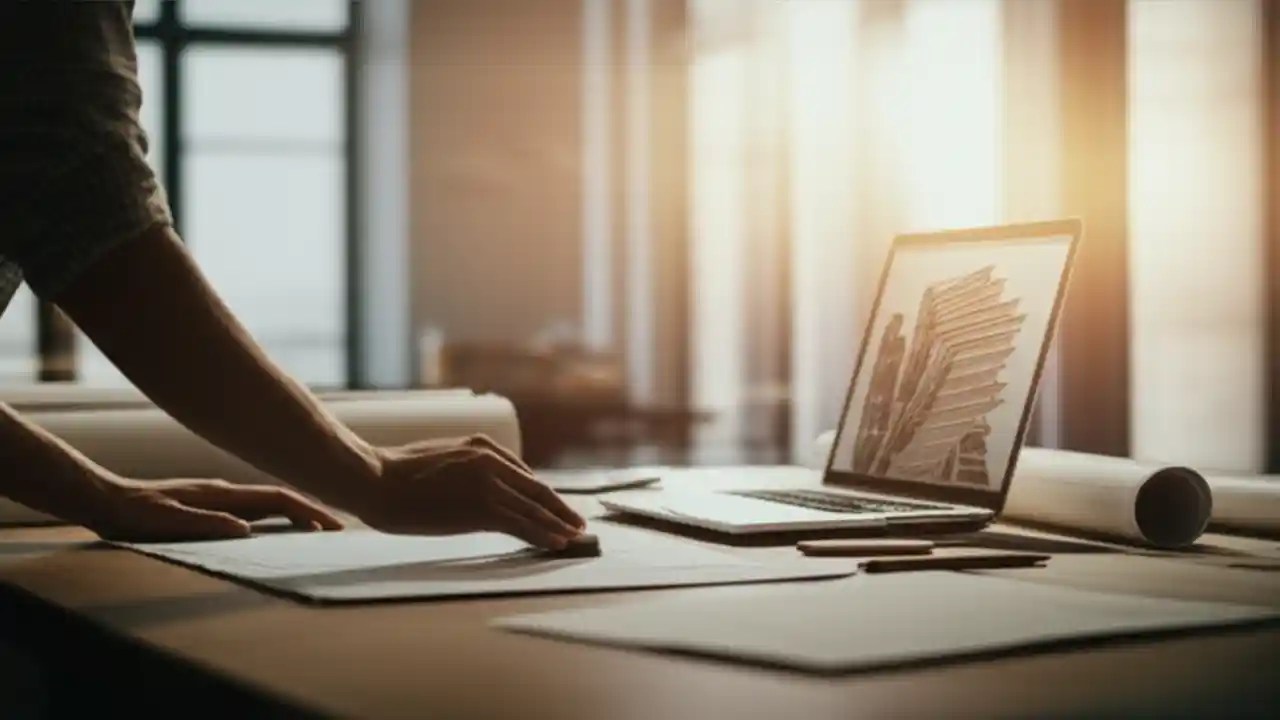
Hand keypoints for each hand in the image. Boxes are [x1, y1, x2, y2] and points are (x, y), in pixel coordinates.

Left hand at [90, 477, 343, 541]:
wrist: (107, 501)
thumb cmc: (135, 515)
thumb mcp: (169, 522)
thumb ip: (207, 524)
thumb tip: (247, 529)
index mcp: (222, 495)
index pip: (278, 500)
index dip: (309, 511)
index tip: (333, 526)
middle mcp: (226, 493)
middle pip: (280, 499)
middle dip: (312, 511)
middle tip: (337, 529)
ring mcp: (219, 497)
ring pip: (268, 504)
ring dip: (295, 515)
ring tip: (317, 530)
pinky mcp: (209, 505)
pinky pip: (253, 511)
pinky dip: (275, 519)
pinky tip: (276, 530)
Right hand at [353, 434, 586, 549]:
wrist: (376, 480)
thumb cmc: (395, 474)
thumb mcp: (439, 459)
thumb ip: (466, 469)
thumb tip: (478, 490)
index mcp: (481, 446)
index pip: (522, 474)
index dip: (541, 493)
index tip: (553, 504)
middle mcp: (492, 461)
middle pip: (537, 489)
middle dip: (559, 507)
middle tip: (578, 521)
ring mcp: (489, 484)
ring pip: (534, 508)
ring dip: (558, 523)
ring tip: (575, 535)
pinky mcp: (483, 508)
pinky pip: (522, 524)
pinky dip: (543, 534)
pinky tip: (556, 542)